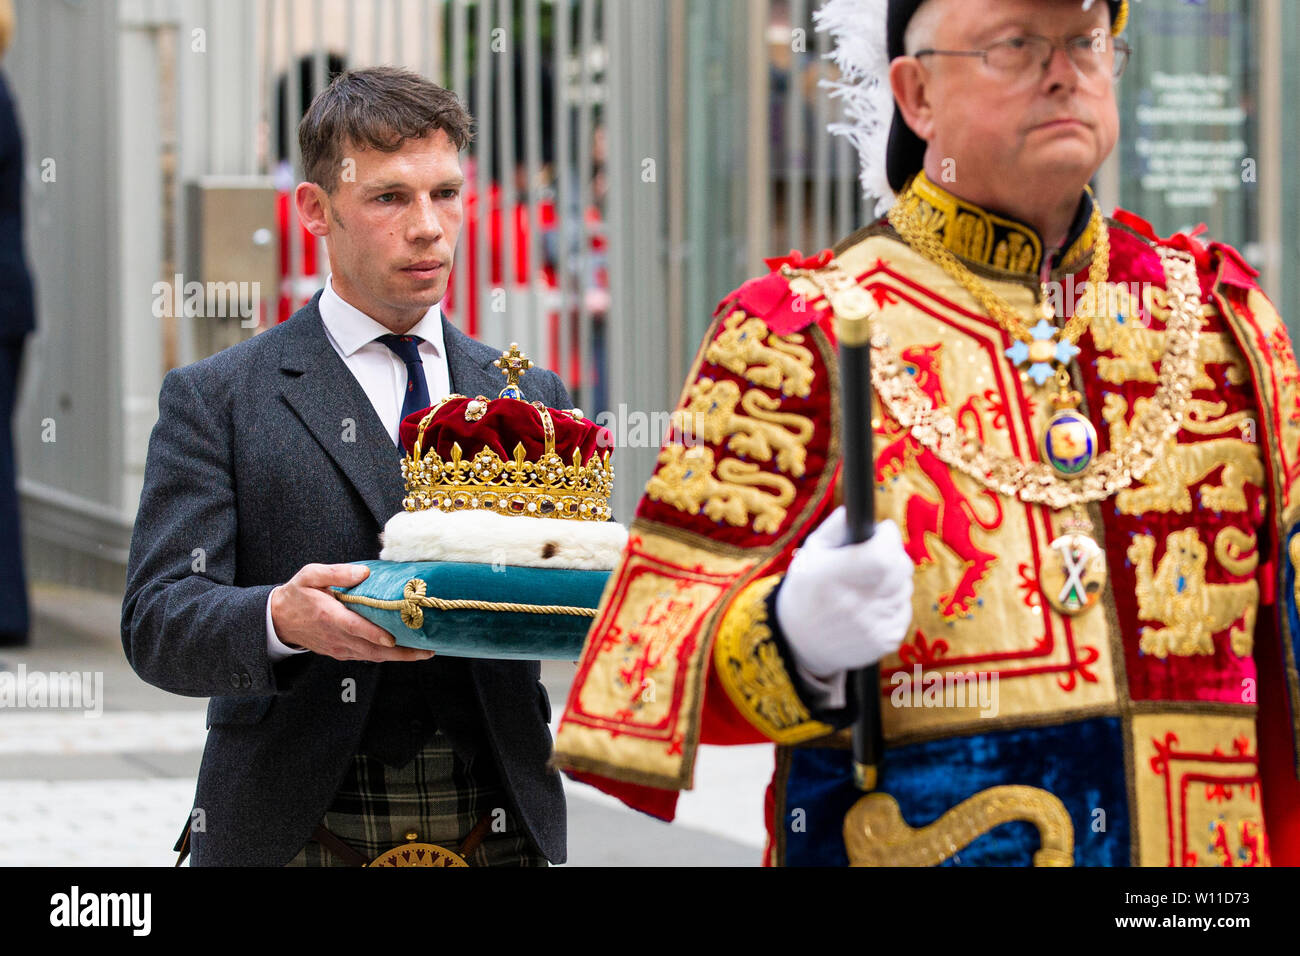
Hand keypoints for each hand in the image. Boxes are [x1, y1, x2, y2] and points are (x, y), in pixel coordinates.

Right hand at [270, 564, 435, 662]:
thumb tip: (363, 572)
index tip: (394, 638)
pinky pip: (366, 656)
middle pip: (372, 649)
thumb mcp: (310, 575)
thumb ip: (336, 572)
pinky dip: (386, 656)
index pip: (355, 627)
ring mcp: (339, 647)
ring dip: (398, 657)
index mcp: (329, 616)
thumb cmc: (297, 594)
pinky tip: (403, 651)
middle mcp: (336, 636)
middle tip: (426, 651)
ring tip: (423, 652)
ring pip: (372, 656)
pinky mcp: (341, 652)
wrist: (279, 620)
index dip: (374, 634)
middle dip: (401, 653)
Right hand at [775, 510, 912, 676]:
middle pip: (901, 569)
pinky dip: (893, 605)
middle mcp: (854, 603)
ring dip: (894, 582)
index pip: (883, 554)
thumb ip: (835, 528)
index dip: (889, 538)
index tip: (882, 532)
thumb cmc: (806, 589)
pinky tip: (871, 607)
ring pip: (905, 590)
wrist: (798, 641)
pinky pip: (904, 611)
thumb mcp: (810, 553)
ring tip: (869, 586)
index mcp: (832, 576)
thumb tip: (857, 511)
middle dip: (895, 555)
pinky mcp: (885, 641)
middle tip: (878, 556)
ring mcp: (872, 625)